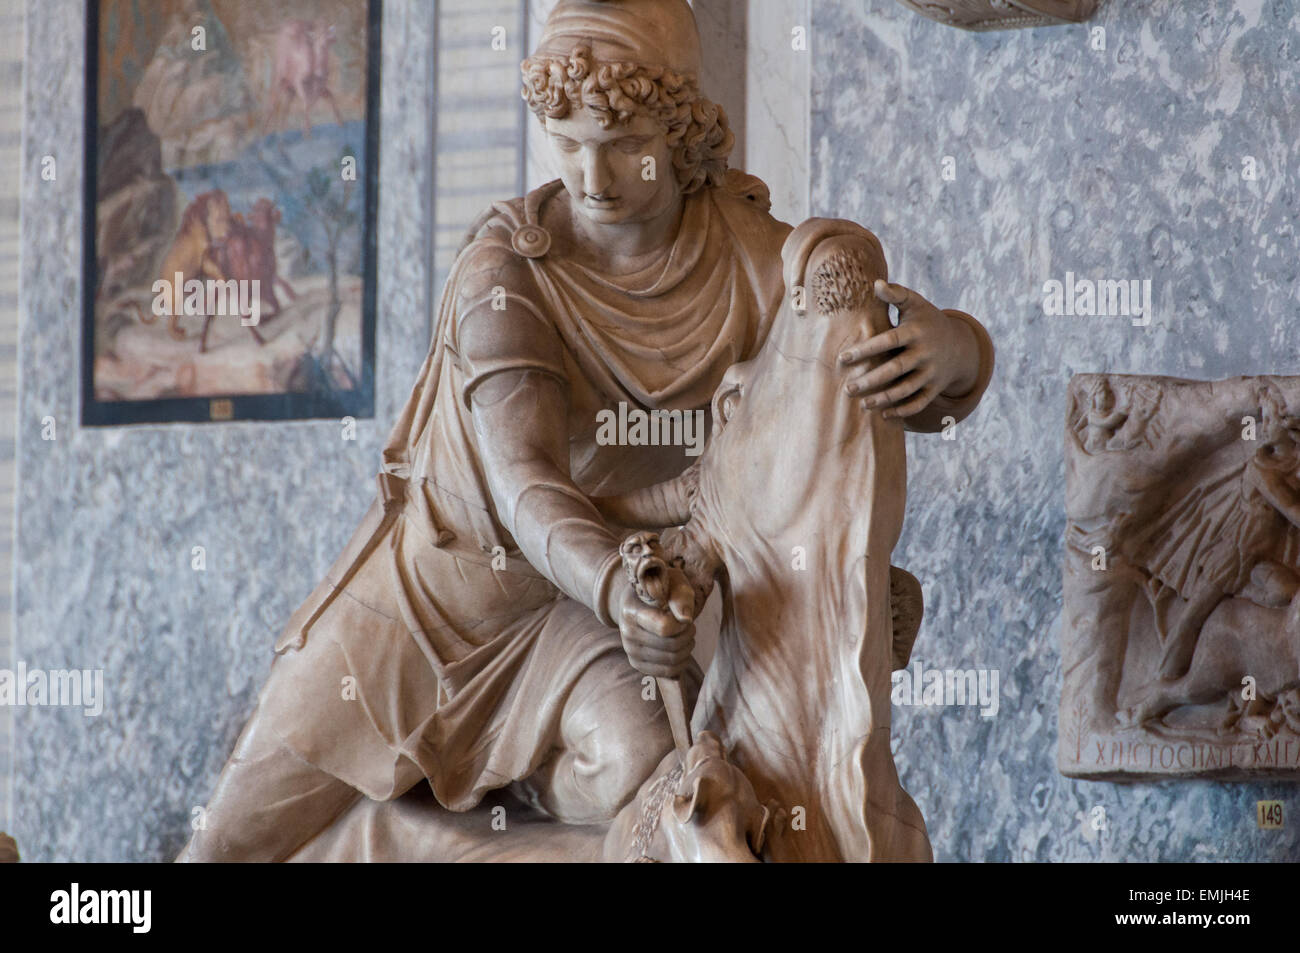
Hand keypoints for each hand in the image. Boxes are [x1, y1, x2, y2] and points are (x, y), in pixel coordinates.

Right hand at [608, 568, 696, 678]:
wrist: (640, 600)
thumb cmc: (661, 590)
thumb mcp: (672, 583)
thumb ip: (680, 598)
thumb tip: (686, 619)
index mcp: (631, 611)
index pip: (664, 628)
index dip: (682, 624)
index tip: (684, 616)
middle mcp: (627, 633)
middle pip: (671, 646)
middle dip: (688, 635)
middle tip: (689, 625)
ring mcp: (631, 651)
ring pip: (671, 660)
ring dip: (687, 648)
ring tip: (686, 635)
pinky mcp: (637, 664)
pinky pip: (667, 672)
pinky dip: (681, 662)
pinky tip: (681, 648)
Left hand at [838, 279, 978, 419]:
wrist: (959, 344)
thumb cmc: (926, 321)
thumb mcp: (915, 303)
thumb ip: (896, 293)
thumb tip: (875, 283)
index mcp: (916, 332)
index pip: (888, 341)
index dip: (865, 350)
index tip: (842, 359)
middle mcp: (925, 353)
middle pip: (895, 369)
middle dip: (871, 381)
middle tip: (847, 389)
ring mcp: (931, 372)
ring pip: (907, 389)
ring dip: (885, 399)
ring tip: (863, 404)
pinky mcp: (935, 388)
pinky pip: (919, 403)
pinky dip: (903, 411)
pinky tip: (884, 415)